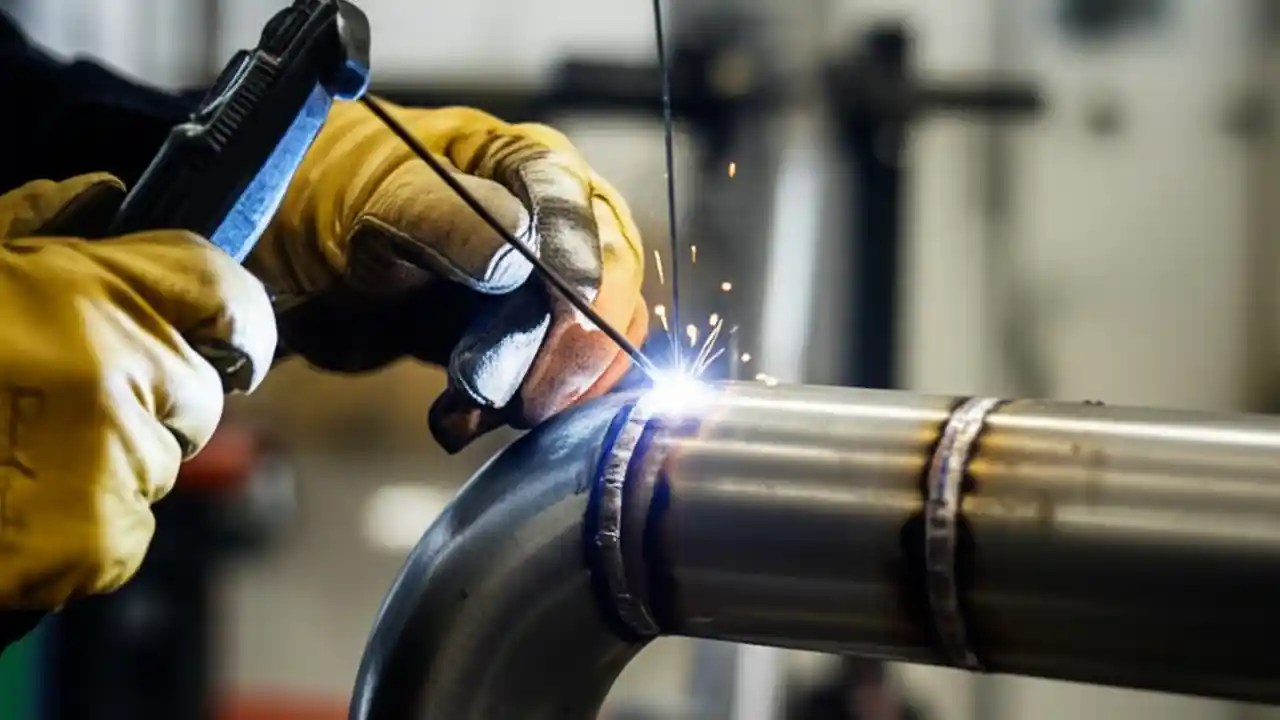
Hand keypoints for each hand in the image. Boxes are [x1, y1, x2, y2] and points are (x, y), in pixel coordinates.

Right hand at [0, 174, 274, 608]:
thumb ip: (29, 226)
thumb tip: (96, 194)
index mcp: (78, 285)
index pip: (220, 288)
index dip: (238, 318)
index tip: (236, 341)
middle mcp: (112, 364)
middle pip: (203, 391)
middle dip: (159, 406)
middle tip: (78, 413)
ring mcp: (110, 455)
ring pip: (164, 466)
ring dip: (116, 470)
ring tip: (24, 462)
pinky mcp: (96, 538)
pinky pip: (129, 535)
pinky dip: (88, 535)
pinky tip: (21, 514)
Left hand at [251, 99, 646, 450]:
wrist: (271, 262)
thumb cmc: (317, 200)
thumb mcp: (369, 201)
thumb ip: (441, 220)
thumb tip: (516, 259)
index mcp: (518, 163)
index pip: (579, 209)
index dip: (582, 266)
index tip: (566, 322)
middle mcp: (544, 222)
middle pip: (603, 285)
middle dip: (567, 348)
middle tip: (522, 399)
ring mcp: (532, 287)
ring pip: (586, 344)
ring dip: (538, 390)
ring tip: (465, 414)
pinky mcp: (509, 343)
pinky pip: (544, 383)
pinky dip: (506, 412)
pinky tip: (455, 421)